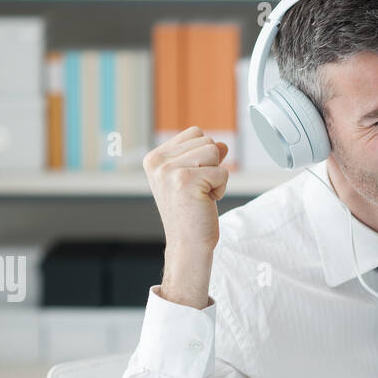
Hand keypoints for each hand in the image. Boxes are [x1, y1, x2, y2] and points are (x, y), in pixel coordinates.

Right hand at [143, 126, 229, 254]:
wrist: (187, 244)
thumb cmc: (191, 212)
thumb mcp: (191, 177)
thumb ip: (203, 156)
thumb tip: (223, 145)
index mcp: (155, 158)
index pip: (195, 133)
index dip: (204, 156)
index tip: (193, 180)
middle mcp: (158, 162)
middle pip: (207, 141)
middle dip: (211, 166)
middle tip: (198, 191)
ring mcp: (170, 171)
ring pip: (215, 152)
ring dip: (216, 176)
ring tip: (201, 195)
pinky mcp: (186, 181)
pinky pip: (222, 172)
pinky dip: (220, 189)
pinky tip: (205, 202)